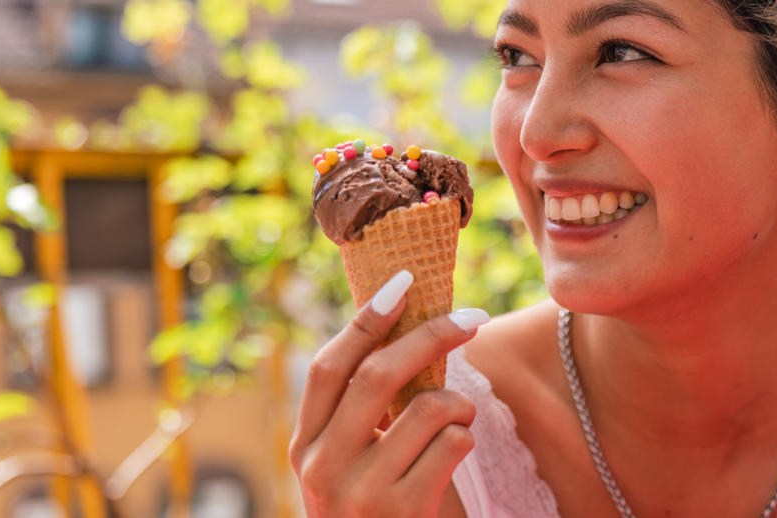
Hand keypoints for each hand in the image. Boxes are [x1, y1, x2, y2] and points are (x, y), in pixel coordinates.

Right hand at [289, 270, 490, 517]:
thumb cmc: (378, 511)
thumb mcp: (353, 463)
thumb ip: (365, 413)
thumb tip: (408, 331)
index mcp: (305, 445)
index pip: (329, 366)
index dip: (366, 320)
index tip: (404, 281)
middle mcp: (322, 466)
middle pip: (380, 373)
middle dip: (432, 335)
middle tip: (472, 318)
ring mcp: (359, 491)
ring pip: (430, 407)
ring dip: (459, 404)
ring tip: (456, 422)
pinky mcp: (401, 511)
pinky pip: (454, 444)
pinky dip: (465, 440)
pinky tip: (454, 458)